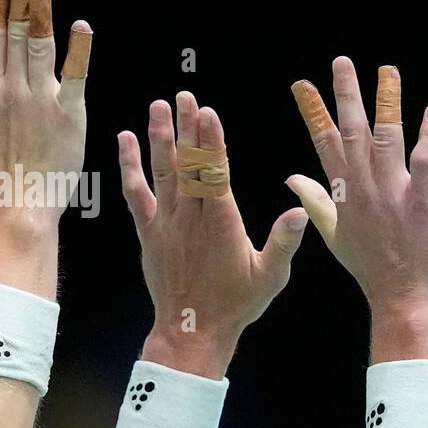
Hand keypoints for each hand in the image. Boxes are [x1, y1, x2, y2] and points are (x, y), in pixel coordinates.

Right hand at [0, 0, 91, 236]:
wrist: (20, 200)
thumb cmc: (1, 166)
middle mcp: (13, 89)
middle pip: (14, 33)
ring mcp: (41, 100)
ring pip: (38, 46)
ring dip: (41, 13)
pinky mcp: (69, 115)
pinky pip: (75, 76)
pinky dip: (78, 49)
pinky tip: (82, 27)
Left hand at [117, 93, 306, 378]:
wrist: (193, 332)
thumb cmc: (236, 306)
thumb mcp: (270, 276)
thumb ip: (284, 241)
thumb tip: (300, 210)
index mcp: (221, 223)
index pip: (214, 172)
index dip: (211, 141)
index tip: (208, 112)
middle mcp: (191, 217)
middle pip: (188, 163)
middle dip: (187, 128)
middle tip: (185, 96)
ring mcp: (167, 223)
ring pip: (162, 172)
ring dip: (160, 138)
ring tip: (159, 106)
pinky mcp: (149, 232)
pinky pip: (137, 194)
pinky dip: (130, 167)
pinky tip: (126, 141)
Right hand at [286, 59, 427, 328]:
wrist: (404, 300)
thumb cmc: (373, 270)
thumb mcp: (334, 235)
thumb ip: (315, 201)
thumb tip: (291, 176)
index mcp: (343, 195)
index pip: (324, 144)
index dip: (314, 112)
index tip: (302, 85)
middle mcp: (364, 189)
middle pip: (351, 132)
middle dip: (346, 94)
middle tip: (342, 62)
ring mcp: (392, 194)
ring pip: (386, 138)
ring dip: (387, 101)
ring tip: (387, 71)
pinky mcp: (422, 202)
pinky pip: (424, 160)